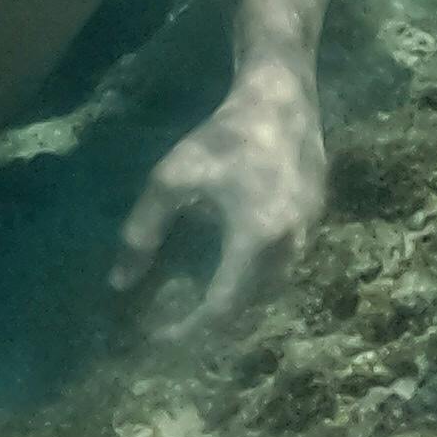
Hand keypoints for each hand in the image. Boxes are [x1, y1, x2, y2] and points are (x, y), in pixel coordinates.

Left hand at [111, 72, 325, 338]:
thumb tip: (120, 283)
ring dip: (239, 302)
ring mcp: (309, 234)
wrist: (281, 97)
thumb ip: (143, 233)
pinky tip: (234, 266)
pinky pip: (286, 265)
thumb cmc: (222, 137)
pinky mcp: (316, 220)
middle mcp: (290, 247)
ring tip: (203, 303)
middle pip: (251, 306)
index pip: (222, 308)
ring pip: (273, 289)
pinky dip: (258, 278)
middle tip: (178, 325)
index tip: (159, 339)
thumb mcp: (171, 180)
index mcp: (255, 240)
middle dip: (214, 323)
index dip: (190, 330)